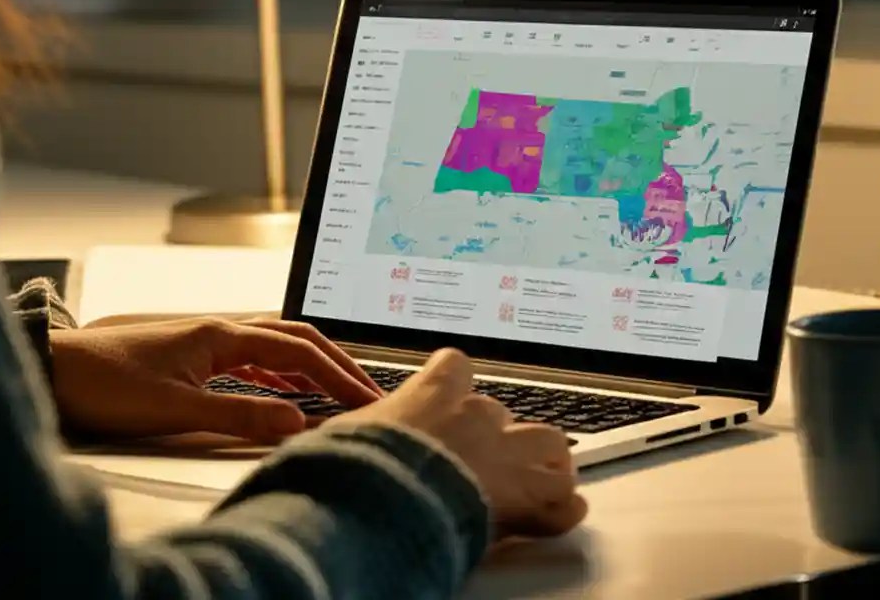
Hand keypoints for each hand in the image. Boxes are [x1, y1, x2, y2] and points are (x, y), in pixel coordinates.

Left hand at [49, 317, 383, 442]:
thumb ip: (239, 416)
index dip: (338, 375)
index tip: (368, 399)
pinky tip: (286, 388)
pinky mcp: (193, 354)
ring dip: (313, 365)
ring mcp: (206, 339)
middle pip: (296, 338)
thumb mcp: (175, 409)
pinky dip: (282, 370)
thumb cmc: (103, 383)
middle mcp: (218, 329)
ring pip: (276, 343)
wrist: (51, 368)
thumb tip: (297, 421)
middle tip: (369, 391)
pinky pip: (254, 355)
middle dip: (338, 364)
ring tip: (340, 389)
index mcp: (220, 335)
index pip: (298, 351)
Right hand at [331, 349, 586, 537]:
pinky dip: (561, 509)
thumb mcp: (340, 437)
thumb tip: (316, 438)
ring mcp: (509, 454)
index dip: (452, 381)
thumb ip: (351, 430)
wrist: (383, 506)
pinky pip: (563, 500)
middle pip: (503, 412)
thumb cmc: (355, 471)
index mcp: (434, 393)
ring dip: (543, 461)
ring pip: (550, 443)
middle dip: (494, 435)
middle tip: (477, 461)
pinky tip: (559, 513)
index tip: (446, 394)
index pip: (455, 365)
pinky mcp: (529, 497)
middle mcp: (478, 416)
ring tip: (532, 478)